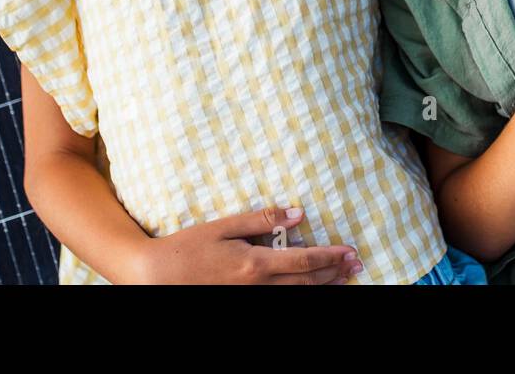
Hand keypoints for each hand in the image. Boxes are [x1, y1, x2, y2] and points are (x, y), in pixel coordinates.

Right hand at [133, 205, 362, 283]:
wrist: (157, 276)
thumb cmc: (188, 247)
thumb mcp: (225, 226)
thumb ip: (262, 220)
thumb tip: (297, 213)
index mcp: (255, 263)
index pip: (304, 261)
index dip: (331, 256)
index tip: (350, 251)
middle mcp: (257, 286)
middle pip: (307, 283)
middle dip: (335, 273)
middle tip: (356, 265)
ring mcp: (250, 299)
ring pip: (296, 296)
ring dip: (323, 287)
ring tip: (344, 279)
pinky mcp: (242, 302)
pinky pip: (279, 302)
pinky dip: (299, 294)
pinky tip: (310, 288)